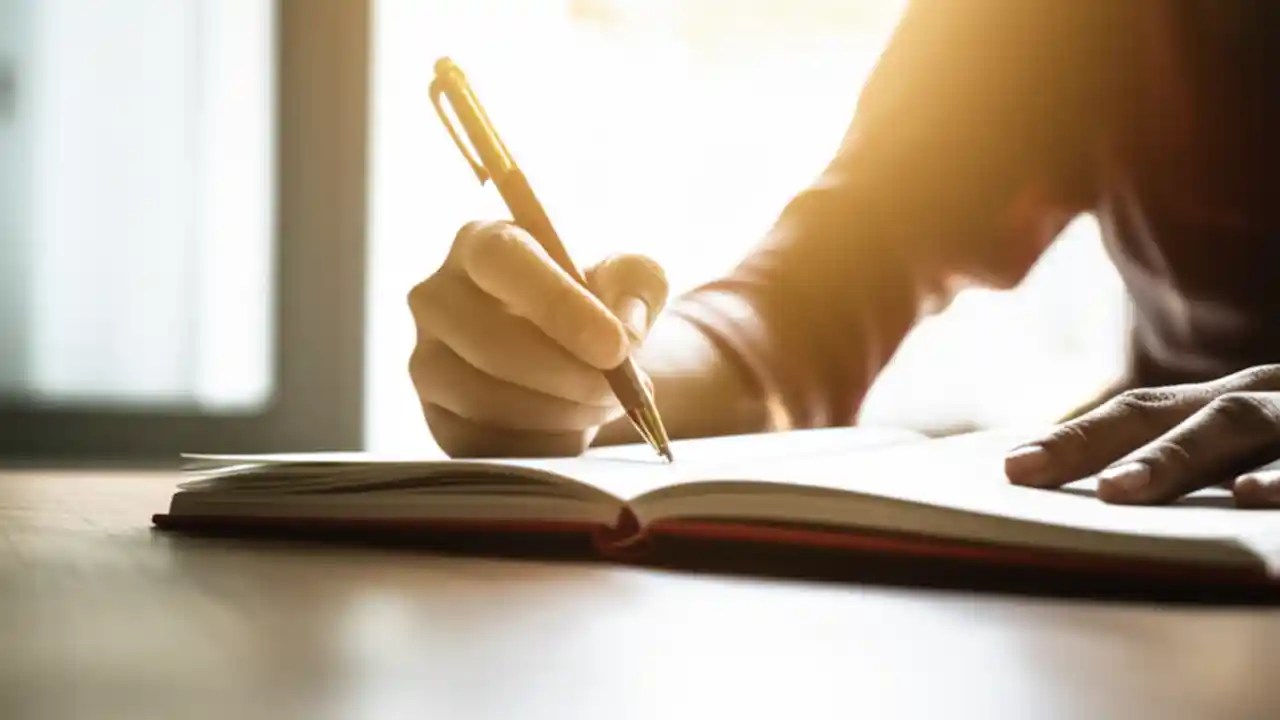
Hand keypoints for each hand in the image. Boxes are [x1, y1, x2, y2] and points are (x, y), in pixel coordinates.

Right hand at [408, 221, 667, 456]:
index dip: (557, 304)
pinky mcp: (438, 420)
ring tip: (607, 405)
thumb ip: (637, 288)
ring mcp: (427, 363)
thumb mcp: (631, 280)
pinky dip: (542, 444)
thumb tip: (624, 331)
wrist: (581, 362)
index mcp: (480, 243)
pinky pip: (484, 444)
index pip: (499, 259)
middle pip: (486, 339)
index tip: (615, 347)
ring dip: (559, 412)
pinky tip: (574, 427)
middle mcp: (437, 298)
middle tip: (620, 389)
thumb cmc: (600, 308)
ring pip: (482, 398)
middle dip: (565, 374)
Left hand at [1004, 365, 1279, 506]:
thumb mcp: (1254, 444)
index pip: (1135, 414)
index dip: (1072, 438)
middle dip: (1089, 442)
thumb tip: (1103, 498)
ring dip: (1169, 457)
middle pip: (1160, 413)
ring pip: (1233, 425)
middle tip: (1025, 471)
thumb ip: (1197, 462)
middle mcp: (1257, 398)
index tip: (1011, 468)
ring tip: (1111, 489)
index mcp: (1224, 401)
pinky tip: (1249, 495)